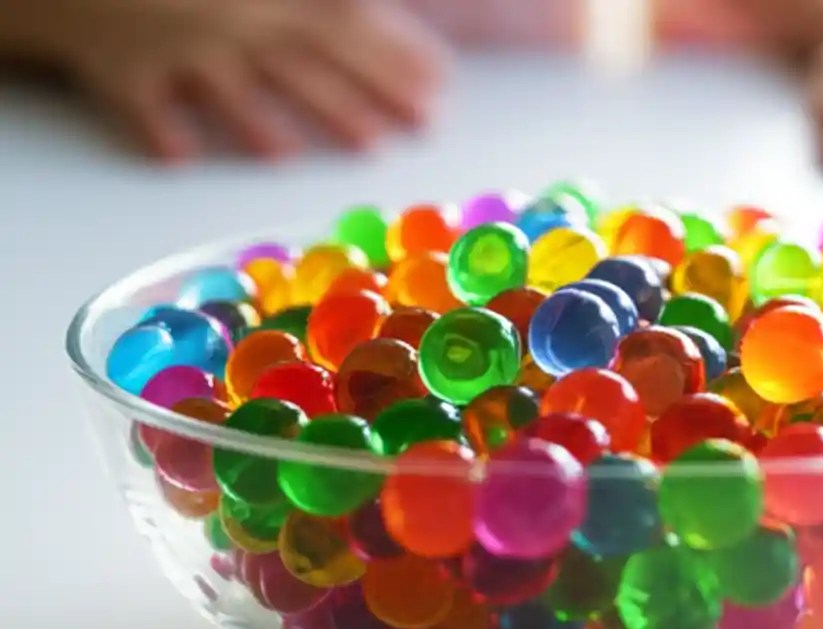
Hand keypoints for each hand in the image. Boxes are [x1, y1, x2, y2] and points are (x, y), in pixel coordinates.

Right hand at [45, 0, 447, 160]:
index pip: (342, 22)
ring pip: (232, 89)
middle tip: (413, 130)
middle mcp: (228, 22)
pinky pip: (141, 104)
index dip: (396, 53)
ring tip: (334, 147)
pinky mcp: (122, 72)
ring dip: (280, 121)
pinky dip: (159, 128)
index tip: (439, 86)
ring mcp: (175, 49)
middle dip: (363, 97)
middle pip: (302, 64)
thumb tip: (375, 20)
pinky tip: (184, 154)